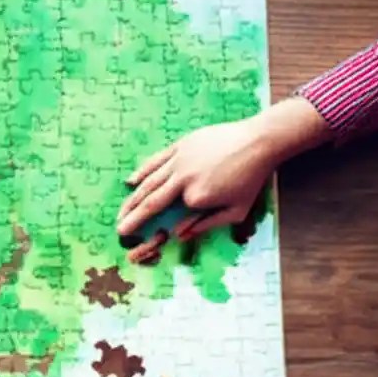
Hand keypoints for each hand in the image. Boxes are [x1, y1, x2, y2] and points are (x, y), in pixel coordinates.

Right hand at [116, 99, 329, 262]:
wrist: (258, 142)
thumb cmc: (251, 178)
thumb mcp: (237, 210)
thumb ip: (207, 224)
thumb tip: (179, 234)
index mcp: (197, 197)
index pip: (177, 211)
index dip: (173, 219)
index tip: (160, 233)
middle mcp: (183, 179)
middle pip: (151, 201)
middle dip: (133, 217)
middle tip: (119, 228)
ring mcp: (178, 161)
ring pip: (149, 183)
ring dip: (132, 199)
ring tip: (121, 212)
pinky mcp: (179, 146)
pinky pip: (154, 162)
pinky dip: (141, 172)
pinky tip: (130, 182)